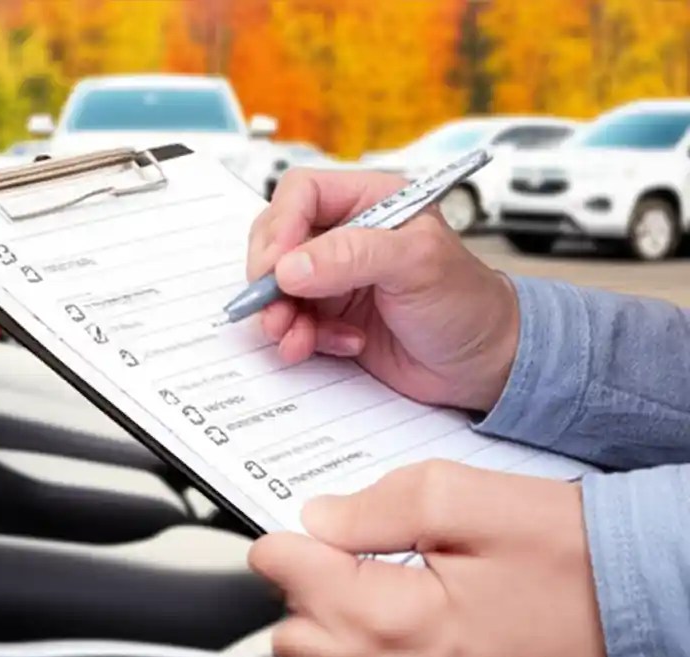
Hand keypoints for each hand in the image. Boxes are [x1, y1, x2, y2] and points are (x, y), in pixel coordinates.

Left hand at [248, 461, 619, 656]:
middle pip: (295, 641)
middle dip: (303, 593)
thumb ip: (380, 505)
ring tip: (386, 594)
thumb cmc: (581, 563)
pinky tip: (418, 636)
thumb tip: (322, 518)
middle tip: (339, 557)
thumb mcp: (473, 499)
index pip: (285, 577)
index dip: (286, 540)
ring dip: (341, 637)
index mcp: (396, 621)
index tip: (303, 529)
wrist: (659, 614)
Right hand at [249, 170, 519, 411]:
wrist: (484, 365)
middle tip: (274, 306)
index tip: (277, 267)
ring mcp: (335, 277)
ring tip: (295, 338)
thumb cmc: (468, 303)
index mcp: (370, 200)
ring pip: (277, 285)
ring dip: (280, 315)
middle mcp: (346, 234)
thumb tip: (289, 267)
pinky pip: (293, 321)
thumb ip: (352, 257)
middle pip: (277, 239)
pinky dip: (303, 338)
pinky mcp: (331, 316)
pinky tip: (342, 345)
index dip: (281, 226)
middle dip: (269, 277)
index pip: (302, 193)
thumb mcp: (417, 265)